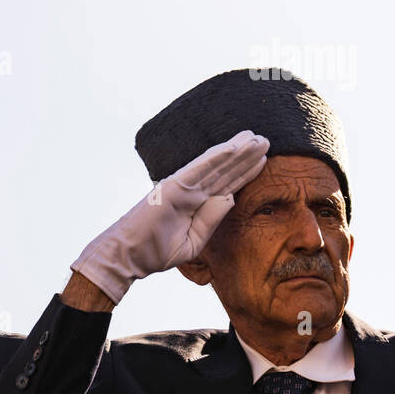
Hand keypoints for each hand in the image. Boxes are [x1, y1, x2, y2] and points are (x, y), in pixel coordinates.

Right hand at [70, 131, 268, 302]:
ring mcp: (182, 187)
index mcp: (196, 205)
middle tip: (266, 139)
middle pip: (224, 171)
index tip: (263, 160)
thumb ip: (212, 220)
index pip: (226, 185)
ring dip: (237, 152)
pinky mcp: (173, 187)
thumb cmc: (155, 252)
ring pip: (215, 166)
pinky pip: (198, 170)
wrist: (129, 256)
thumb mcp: (194, 242)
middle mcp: (191, 192)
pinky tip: (232, 147)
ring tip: (257, 138)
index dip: (244, 172)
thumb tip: (230, 198)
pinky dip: (215, 158)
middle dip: (246, 157)